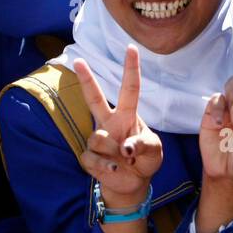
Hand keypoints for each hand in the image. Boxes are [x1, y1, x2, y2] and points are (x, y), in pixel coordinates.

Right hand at [74, 47, 162, 204]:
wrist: (134, 183)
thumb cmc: (145, 160)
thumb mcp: (154, 150)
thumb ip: (144, 144)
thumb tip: (124, 147)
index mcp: (127, 115)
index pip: (130, 88)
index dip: (131, 68)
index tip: (132, 48)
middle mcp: (109, 122)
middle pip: (95, 97)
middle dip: (86, 79)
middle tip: (79, 61)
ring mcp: (97, 139)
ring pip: (99, 137)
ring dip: (114, 151)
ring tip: (124, 160)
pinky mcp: (88, 157)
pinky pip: (94, 158)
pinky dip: (107, 167)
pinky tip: (114, 169)